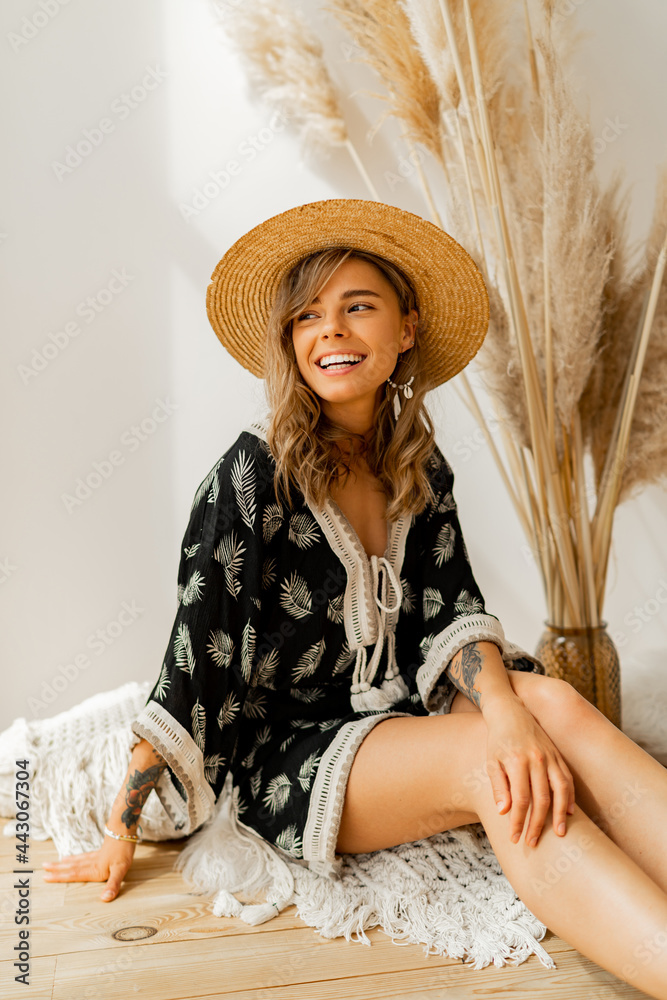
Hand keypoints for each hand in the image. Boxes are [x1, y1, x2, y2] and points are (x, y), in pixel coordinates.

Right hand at [42, 835, 136, 901]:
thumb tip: (104, 899)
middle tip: (43, 868)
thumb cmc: (123, 851)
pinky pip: (84, 856)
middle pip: (72, 866)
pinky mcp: (101, 851)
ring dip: (66, 862)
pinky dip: (77, 857)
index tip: (46, 877)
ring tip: (56, 862)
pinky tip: (76, 857)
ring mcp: (96, 856)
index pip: (74, 875)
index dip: (60, 877)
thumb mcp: (120, 869)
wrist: (125, 830)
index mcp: (94, 869)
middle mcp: (92, 863)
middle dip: (58, 869)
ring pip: (77, 860)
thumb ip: (113, 884)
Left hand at [483, 697, 575, 846]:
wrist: (510, 712)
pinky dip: (570, 797)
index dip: (518, 821)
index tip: (514, 838)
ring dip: (561, 814)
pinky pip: (568, 779)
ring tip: (561, 833)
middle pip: (542, 799)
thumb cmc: (497, 740)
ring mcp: (550, 757)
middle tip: (533, 842)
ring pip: (561, 790)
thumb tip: (504, 811)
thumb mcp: (491, 761)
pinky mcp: (557, 756)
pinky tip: (570, 812)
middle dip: (538, 824)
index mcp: (517, 762)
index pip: (520, 799)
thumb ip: (498, 786)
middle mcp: (537, 759)